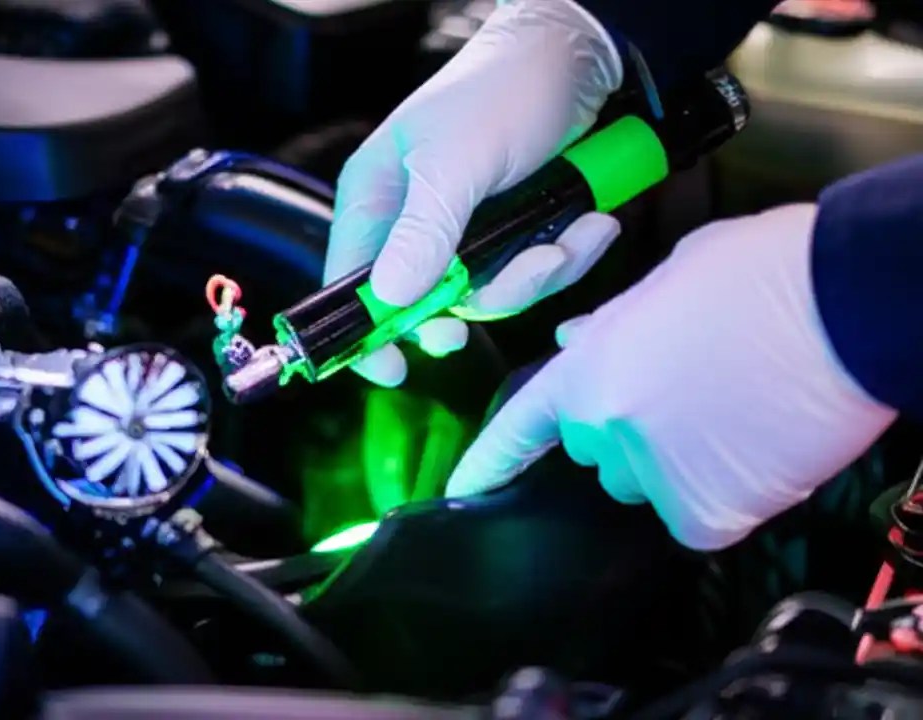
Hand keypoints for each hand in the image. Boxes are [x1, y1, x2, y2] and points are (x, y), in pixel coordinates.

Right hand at [325, 0, 623, 386]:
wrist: (581, 55)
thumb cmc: (505, 89)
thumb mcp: (459, 161)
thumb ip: (424, 232)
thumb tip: (389, 298)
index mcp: (376, 197)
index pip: (351, 281)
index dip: (367, 331)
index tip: (394, 367)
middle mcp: (413, 219)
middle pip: (426, 301)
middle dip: (483, 300)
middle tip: (521, 280)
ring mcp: (463, 228)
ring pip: (487, 292)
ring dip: (539, 272)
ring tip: (577, 231)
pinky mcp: (509, 229)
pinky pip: (527, 271)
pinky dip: (563, 255)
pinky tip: (589, 224)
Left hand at [445, 204, 897, 549]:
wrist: (839, 306)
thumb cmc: (761, 277)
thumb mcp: (668, 282)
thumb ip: (612, 326)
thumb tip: (578, 340)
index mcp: (587, 367)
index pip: (523, 425)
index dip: (491, 459)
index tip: (464, 487)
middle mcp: (605, 428)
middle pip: (602, 450)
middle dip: (633, 428)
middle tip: (692, 395)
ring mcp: (653, 473)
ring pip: (650, 483)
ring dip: (678, 461)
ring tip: (735, 414)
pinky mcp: (704, 512)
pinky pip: (697, 516)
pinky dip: (723, 494)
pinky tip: (752, 449)